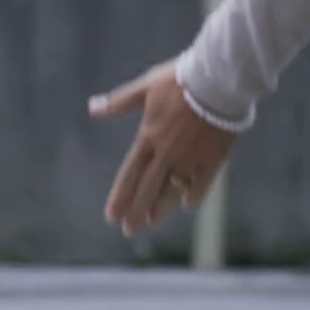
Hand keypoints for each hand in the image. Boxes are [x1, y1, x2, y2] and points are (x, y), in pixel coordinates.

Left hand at [89, 60, 236, 237]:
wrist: (217, 79)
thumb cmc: (179, 79)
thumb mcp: (145, 87)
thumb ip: (119, 102)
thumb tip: (92, 108)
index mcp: (148, 137)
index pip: (130, 175)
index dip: (120, 197)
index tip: (112, 217)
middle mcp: (166, 153)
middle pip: (148, 189)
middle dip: (137, 212)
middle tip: (129, 231)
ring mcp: (190, 158)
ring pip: (172, 190)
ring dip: (161, 208)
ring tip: (153, 222)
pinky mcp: (213, 158)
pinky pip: (201, 184)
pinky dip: (193, 195)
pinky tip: (187, 205)